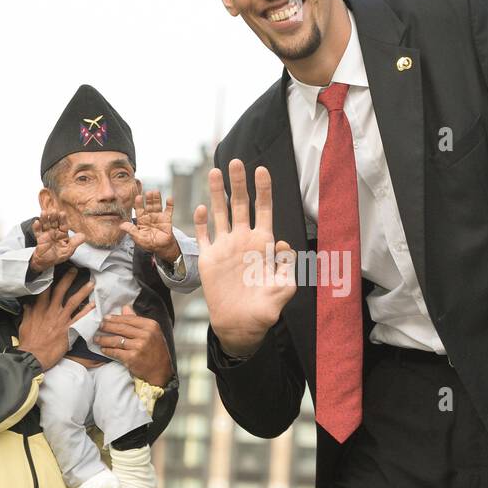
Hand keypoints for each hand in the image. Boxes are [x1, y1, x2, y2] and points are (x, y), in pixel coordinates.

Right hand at [16, 271, 93, 370]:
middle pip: (60, 291)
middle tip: (75, 270)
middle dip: (68, 279)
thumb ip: (28, 312)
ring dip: (83, 292)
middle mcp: (50, 311)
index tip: (54, 268)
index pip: (44, 289)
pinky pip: (80, 318)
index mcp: (39, 309)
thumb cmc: (28, 342)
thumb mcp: (24, 324)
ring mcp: (60, 320)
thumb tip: (28, 303)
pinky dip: (88, 311)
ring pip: (73, 301)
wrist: (32, 356)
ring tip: (91, 284)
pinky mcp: (68, 330)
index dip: (49, 278)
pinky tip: (94, 305)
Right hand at [29, 211, 84, 273]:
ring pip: (45, 224)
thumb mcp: (69, 250)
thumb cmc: (58, 256)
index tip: (62, 213)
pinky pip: (38, 232)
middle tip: (53, 211)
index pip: (63, 225)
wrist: (47, 262)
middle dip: (53, 216)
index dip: (63, 219)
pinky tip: (37, 222)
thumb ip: (75, 242)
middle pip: (54, 222)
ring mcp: (47, 234)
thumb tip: (84, 236)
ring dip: (44, 218)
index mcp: (63, 234)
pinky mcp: (40, 238)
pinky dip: (36, 227)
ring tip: (44, 213)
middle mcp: (55, 232)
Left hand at [94, 306, 171, 386]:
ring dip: (104, 339)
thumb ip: (137, 320)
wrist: (161, 370)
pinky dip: (108, 350)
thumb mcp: (151, 332)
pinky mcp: (132, 358)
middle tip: (99, 326)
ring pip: (116, 340)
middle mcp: (146, 335)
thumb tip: (125, 308)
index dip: (115, 318)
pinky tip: (103, 349)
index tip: (106, 318)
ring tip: (97, 338)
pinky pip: (116, 352)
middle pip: (121, 328)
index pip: (129, 319)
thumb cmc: (156, 350)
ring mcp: (139, 346)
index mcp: (150, 326)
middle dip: (107, 326)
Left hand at [119, 189, 179, 263]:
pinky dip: (169, 204)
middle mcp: (150, 217)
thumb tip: (121, 225)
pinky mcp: (167, 219)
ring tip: (156, 192)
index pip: (139, 210)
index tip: (138, 197)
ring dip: (157, 199)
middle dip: (148, 199)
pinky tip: (169, 198)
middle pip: (149, 205)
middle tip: (148, 192)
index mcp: (142, 220)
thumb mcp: (138, 238)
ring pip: (157, 205)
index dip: (139, 204)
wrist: (162, 248)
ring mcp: (159, 217)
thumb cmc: (150, 244)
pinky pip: (169, 210)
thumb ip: (131, 230)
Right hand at [193, 159, 296, 358]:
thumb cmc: (265, 310)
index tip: (261, 170)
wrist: (241, 326)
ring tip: (214, 171)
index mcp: (263, 243)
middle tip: (235, 161)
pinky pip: (204, 235)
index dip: (263, 190)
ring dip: (217, 193)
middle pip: (240, 204)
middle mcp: (243, 240)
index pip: (264, 210)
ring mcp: (225, 247)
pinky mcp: (209, 259)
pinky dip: (201, 222)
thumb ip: (286, 270)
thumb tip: (284, 247)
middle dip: (238, 183)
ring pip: (220, 213)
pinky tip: (201, 209)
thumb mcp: (282, 290)